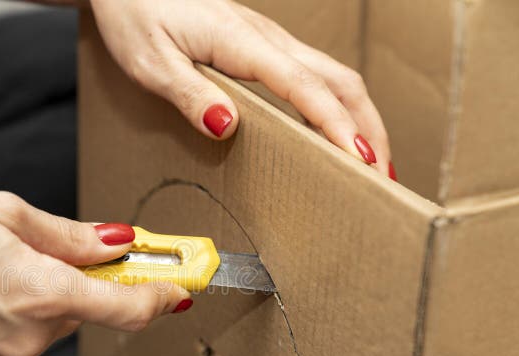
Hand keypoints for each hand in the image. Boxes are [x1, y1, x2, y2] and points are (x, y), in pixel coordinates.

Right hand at [0, 185, 189, 355]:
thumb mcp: (3, 213)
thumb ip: (70, 237)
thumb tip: (117, 245)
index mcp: (41, 296)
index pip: (126, 308)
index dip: (162, 295)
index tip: (185, 284)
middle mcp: (27, 337)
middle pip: (87, 308)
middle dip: (90, 276)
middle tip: (74, 240)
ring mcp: (1, 354)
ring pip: (52, 316)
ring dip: (47, 285)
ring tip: (1, 249)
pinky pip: (20, 327)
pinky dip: (20, 301)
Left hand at [89, 0, 392, 176]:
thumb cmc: (136, 15)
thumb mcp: (151, 61)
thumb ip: (189, 94)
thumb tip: (227, 126)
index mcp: (242, 43)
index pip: (305, 87)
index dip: (337, 126)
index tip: (360, 161)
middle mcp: (267, 39)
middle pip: (339, 80)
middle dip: (368, 128)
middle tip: (382, 176)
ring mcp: (269, 42)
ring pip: (333, 77)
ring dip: (359, 118)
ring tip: (371, 164)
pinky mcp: (262, 48)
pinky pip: (314, 77)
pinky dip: (336, 107)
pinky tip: (335, 132)